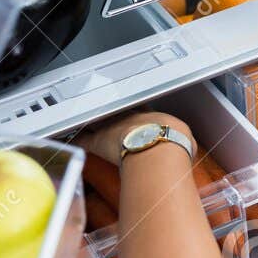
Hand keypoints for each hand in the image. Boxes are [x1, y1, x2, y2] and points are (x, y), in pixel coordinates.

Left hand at [77, 111, 195, 166]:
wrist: (158, 149)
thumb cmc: (174, 145)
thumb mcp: (185, 140)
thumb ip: (182, 141)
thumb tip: (187, 146)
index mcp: (153, 116)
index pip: (142, 111)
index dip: (137, 112)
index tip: (135, 113)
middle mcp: (131, 118)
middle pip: (117, 111)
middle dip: (111, 111)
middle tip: (104, 108)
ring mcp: (114, 128)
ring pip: (99, 121)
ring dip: (91, 120)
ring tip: (82, 118)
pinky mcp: (99, 142)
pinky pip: (85, 139)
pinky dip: (77, 139)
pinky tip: (70, 138)